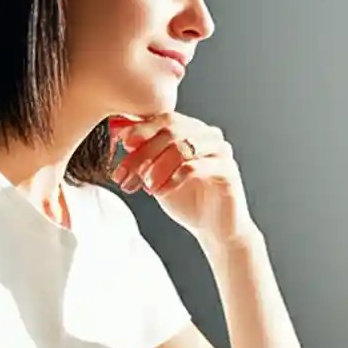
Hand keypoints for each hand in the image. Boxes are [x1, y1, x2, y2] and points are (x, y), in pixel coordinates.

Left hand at [109, 112, 255, 244]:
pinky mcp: (227, 171)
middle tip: (125, 173)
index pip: (164, 119)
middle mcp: (208, 135)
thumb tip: (120, 134)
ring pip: (182, 147)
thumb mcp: (157, 174)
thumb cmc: (188, 200)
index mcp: (193, 130)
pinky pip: (194, 168)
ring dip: (157, 166)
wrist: (214, 228)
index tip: (120, 143)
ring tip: (145, 185)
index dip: (140, 129)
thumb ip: (144, 154)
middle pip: (171, 130)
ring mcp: (220, 151)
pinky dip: (171, 180)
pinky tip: (160, 192)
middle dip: (143, 152)